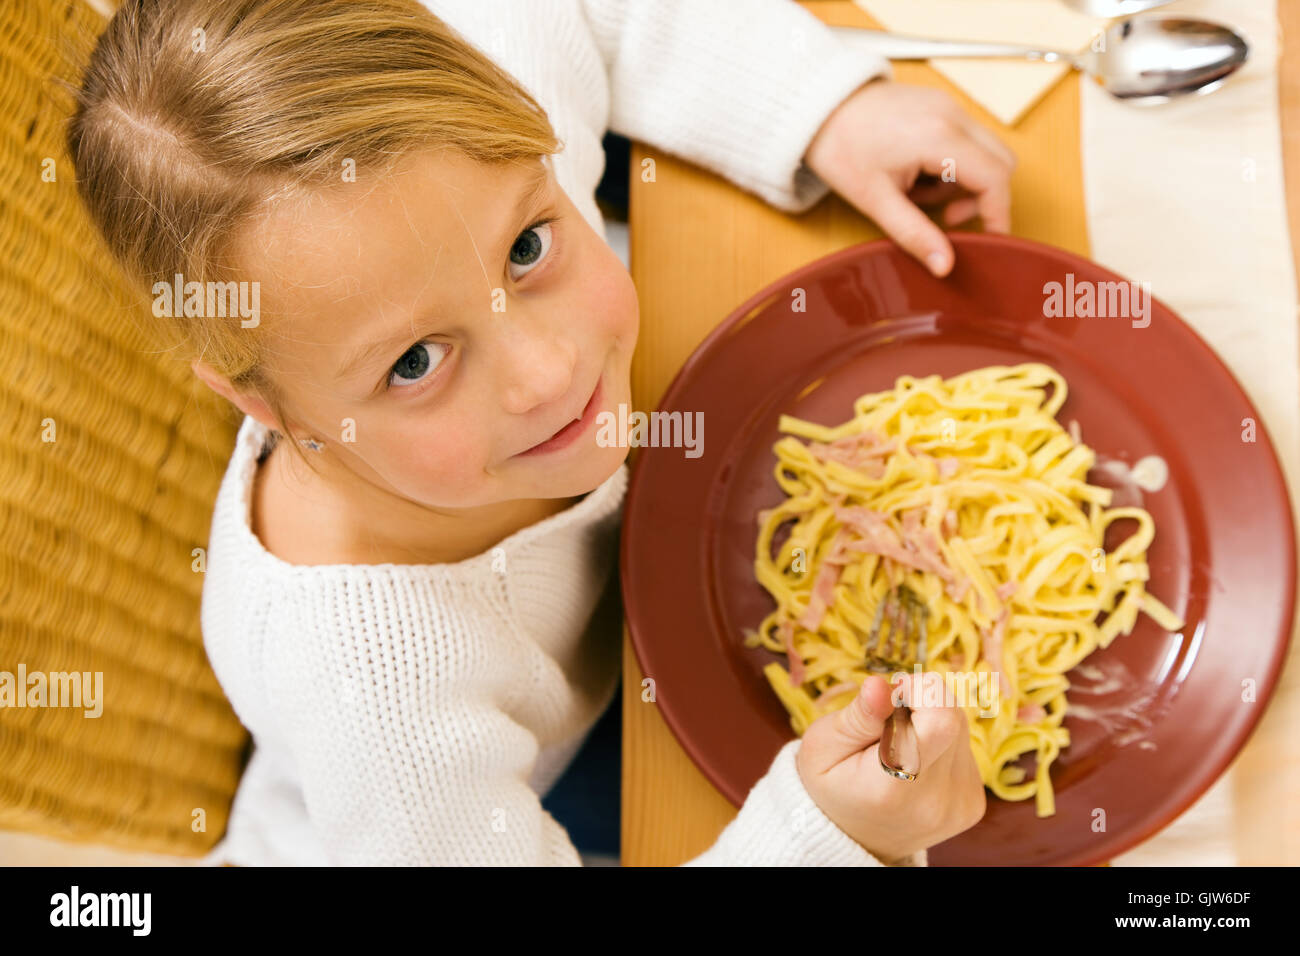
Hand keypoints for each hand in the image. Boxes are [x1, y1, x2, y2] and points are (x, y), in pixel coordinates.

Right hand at [795, 671, 986, 861]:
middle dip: (920, 703)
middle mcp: (935, 800)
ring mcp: (959, 804)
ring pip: (960, 728)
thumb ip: (856, 716)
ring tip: (899, 745)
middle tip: (886, 723)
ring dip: (930, 722)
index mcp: (892, 786)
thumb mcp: (822, 745)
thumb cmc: (831, 783)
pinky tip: (916, 762)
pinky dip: (940, 743)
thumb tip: (879, 685)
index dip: (920, 692)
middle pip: (951, 716)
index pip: (940, 720)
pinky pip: (964, 749)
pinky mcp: (973, 803)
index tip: (890, 696)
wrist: (854, 837)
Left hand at [803, 78, 1015, 277]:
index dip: (999, 213)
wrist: (819, 108)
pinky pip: (968, 138)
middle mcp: (952, 114)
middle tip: (945, 217)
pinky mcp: (941, 104)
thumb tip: (945, 265)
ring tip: (919, 191)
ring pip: (986, 151)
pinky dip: (955, 163)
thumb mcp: (876, 201)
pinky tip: (919, 172)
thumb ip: (915, 234)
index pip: (995, 177)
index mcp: (939, 137)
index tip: (991, 239)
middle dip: (983, 197)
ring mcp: (949, 105)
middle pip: (1002, 162)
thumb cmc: (841, 148)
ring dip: (965, 181)